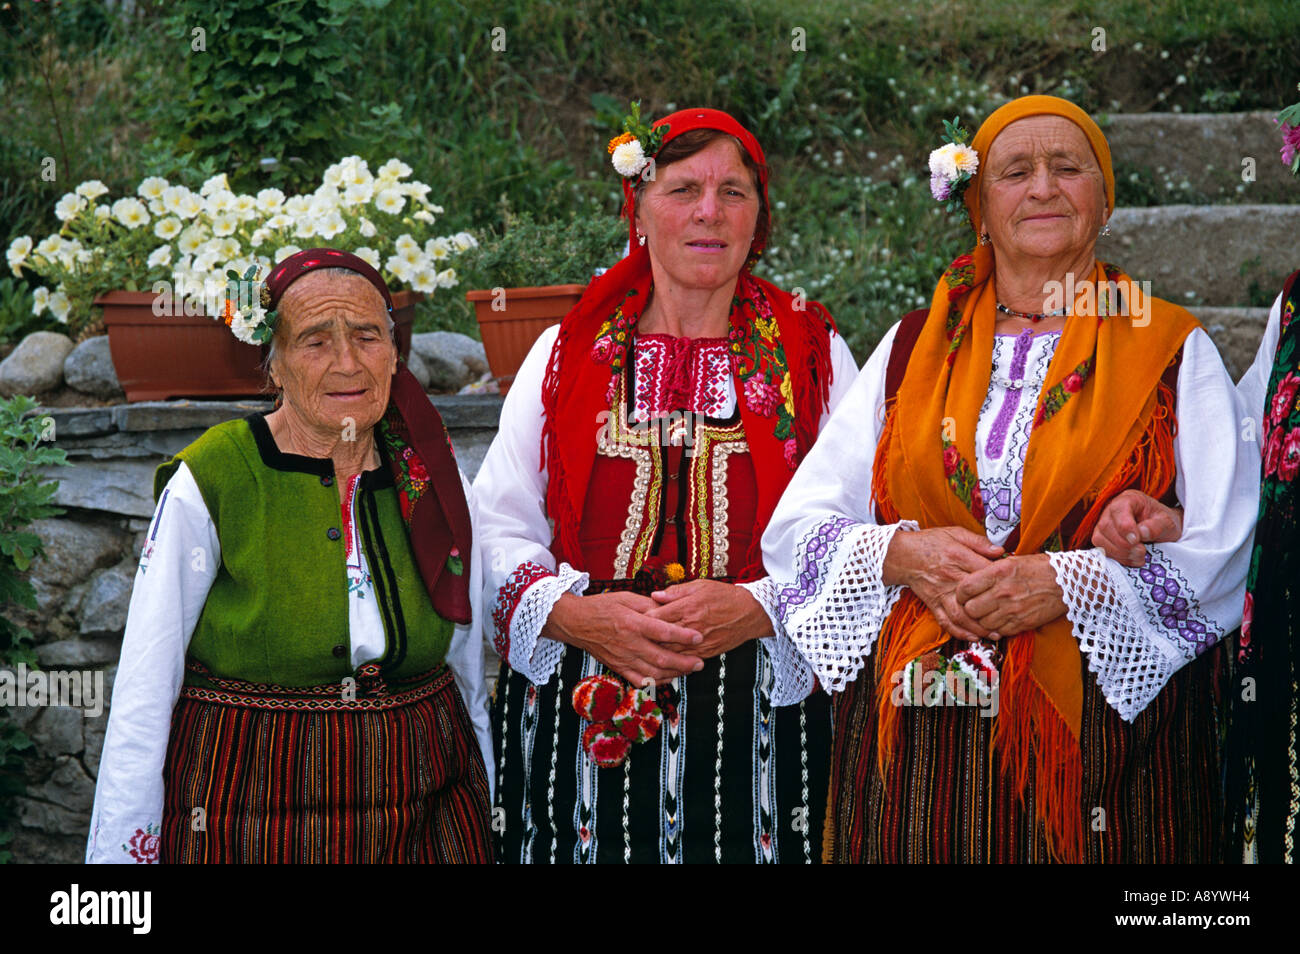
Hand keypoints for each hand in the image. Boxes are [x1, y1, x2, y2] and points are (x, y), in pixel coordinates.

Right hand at [542, 591, 703, 688]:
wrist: (577, 623)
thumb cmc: (603, 607)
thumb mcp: (627, 597)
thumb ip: (649, 605)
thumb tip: (671, 607)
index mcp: (633, 623)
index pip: (663, 632)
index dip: (684, 636)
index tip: (700, 637)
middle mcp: (629, 643)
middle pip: (662, 658)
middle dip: (685, 663)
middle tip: (701, 662)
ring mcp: (623, 658)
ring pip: (654, 672)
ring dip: (675, 674)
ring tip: (690, 670)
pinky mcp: (618, 667)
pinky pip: (640, 680)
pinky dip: (657, 682)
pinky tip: (669, 678)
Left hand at [646, 579, 767, 660]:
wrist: (750, 613)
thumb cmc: (724, 596)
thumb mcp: (700, 586)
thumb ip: (675, 592)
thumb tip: (654, 595)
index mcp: (687, 607)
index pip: (655, 617)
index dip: (643, 619)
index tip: (636, 619)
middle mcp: (691, 626)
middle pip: (659, 637)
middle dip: (646, 638)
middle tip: (635, 637)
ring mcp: (698, 642)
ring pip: (670, 652)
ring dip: (657, 652)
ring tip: (645, 650)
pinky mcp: (706, 653)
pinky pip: (684, 660)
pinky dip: (673, 661)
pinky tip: (664, 660)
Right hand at [881, 526, 1004, 641]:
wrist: (902, 554)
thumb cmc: (930, 542)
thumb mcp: (955, 533)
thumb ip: (978, 542)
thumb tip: (1001, 551)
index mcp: (958, 557)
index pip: (985, 572)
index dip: (1002, 580)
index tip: (1014, 584)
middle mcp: (950, 577)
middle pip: (976, 598)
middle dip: (995, 609)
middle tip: (1012, 617)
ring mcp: (941, 593)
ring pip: (961, 615)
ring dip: (979, 627)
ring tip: (996, 633)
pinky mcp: (933, 604)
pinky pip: (945, 621)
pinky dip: (959, 632)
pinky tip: (973, 637)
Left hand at [955, 553, 1066, 636]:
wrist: (1068, 582)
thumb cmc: (1038, 568)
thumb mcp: (1011, 561)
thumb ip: (988, 571)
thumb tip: (968, 581)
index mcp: (998, 572)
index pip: (964, 588)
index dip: (960, 594)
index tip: (963, 594)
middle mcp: (1003, 592)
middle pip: (970, 609)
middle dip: (969, 609)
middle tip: (974, 606)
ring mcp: (1012, 610)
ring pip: (982, 623)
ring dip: (982, 620)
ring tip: (988, 613)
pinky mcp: (1022, 623)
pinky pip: (999, 632)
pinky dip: (996, 629)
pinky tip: (1000, 620)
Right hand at [1091, 489, 1182, 567]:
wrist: (1161, 529)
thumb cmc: (1163, 522)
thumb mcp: (1168, 522)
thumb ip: (1157, 526)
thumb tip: (1142, 533)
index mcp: (1129, 499)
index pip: (1118, 510)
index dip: (1125, 527)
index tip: (1136, 540)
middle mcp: (1111, 510)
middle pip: (1106, 526)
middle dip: (1123, 544)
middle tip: (1142, 552)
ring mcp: (1103, 524)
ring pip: (1099, 539)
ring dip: (1119, 553)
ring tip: (1139, 556)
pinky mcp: (1102, 539)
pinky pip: (1101, 550)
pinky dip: (1117, 558)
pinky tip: (1132, 559)